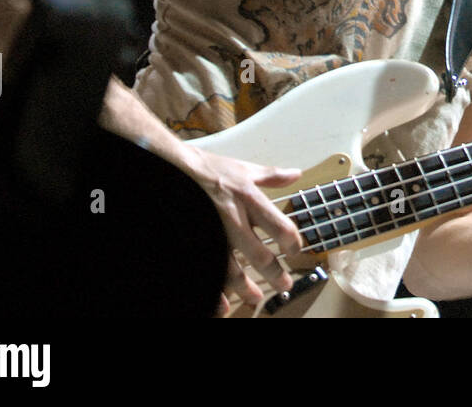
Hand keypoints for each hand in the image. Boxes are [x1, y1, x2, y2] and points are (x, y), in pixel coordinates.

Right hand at [178, 144, 303, 315]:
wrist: (176, 169)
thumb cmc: (210, 171)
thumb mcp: (245, 169)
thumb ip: (272, 176)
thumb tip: (295, 174)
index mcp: (249, 200)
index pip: (279, 227)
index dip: (292, 242)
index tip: (296, 250)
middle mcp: (233, 219)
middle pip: (259, 255)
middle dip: (274, 273)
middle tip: (284, 284)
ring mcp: (214, 233)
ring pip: (232, 269)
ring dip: (245, 287)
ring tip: (255, 297)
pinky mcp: (199, 241)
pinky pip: (209, 269)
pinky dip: (215, 291)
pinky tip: (222, 303)